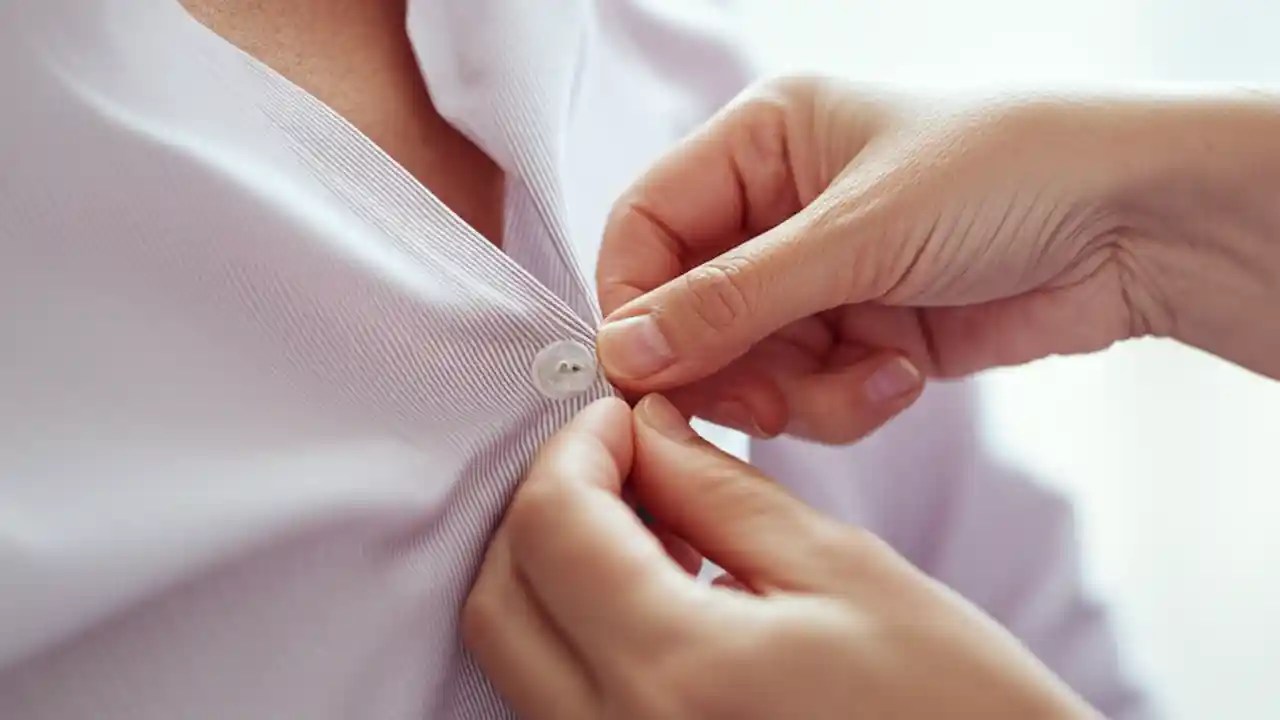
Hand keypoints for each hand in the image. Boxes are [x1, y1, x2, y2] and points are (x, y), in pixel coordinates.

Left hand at [462, 397, 1096, 719]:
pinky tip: (656, 599)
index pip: (552, 526)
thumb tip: (643, 428)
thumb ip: (721, 491)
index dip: (576, 448)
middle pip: (500, 597)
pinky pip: (553, 701)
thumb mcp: (844, 572)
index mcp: (675, 672)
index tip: (624, 417)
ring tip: (656, 530)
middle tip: (627, 462)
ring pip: (514, 652)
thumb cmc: (955, 705)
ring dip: (556, 568)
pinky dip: (574, 630)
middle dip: (548, 504)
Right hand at [596, 78, 1279, 440]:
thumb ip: (729, 299)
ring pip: (747, 367)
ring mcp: (820, 279)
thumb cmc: (1002, 177)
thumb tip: (623, 350)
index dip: (633, 301)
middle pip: (688, 311)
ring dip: (797, 391)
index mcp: (761, 143)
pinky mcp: (861, 337)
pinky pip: (809, 395)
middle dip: (725, 365)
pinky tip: (904, 375)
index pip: (645, 226)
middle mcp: (779, 211)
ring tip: (868, 373)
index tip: (641, 372)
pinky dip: (847, 401)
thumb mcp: (854, 233)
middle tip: (761, 396)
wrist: (1137, 228)